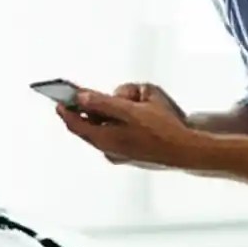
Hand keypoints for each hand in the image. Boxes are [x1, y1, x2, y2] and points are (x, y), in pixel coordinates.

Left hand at [56, 87, 198, 168]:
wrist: (188, 151)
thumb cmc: (163, 130)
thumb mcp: (130, 110)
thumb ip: (103, 103)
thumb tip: (81, 98)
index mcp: (104, 140)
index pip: (74, 123)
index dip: (65, 108)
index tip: (59, 97)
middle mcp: (108, 149)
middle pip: (91, 123)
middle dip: (98, 105)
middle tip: (103, 94)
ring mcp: (119, 153)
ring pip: (107, 125)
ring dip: (115, 111)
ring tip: (138, 102)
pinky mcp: (131, 153)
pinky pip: (120, 131)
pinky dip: (124, 120)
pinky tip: (142, 113)